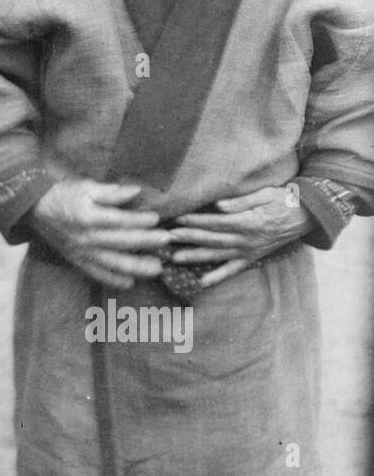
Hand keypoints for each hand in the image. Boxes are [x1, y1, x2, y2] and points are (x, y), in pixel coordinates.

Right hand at [28, 180, 170, 288]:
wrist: (35, 209)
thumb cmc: (63, 195)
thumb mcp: (85, 187)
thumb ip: (111, 192)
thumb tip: (135, 191)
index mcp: (88, 216)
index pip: (119, 220)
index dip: (139, 220)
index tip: (156, 218)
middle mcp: (86, 237)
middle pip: (121, 242)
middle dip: (146, 242)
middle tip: (166, 241)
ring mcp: (82, 252)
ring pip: (113, 263)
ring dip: (136, 266)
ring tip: (156, 268)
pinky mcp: (77, 261)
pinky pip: (97, 274)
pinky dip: (113, 280)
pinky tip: (130, 282)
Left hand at [168, 186, 313, 287]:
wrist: (308, 217)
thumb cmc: (285, 200)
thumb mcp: (265, 194)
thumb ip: (241, 202)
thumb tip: (218, 207)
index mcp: (249, 222)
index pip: (216, 222)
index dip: (195, 220)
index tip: (177, 218)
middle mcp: (247, 240)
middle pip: (212, 239)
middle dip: (188, 238)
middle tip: (167, 237)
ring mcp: (250, 251)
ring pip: (218, 255)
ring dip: (196, 256)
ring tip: (176, 258)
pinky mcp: (253, 258)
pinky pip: (234, 270)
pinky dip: (218, 277)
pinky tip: (202, 282)